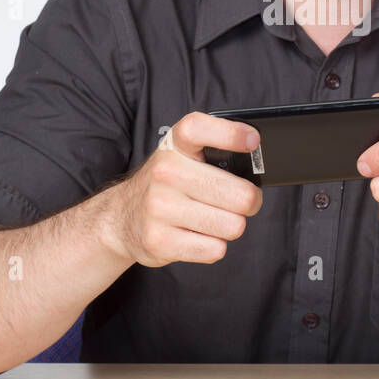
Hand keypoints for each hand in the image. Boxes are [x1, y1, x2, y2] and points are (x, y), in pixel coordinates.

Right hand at [100, 112, 263, 266]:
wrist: (121, 218)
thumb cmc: (166, 185)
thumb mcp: (182, 158)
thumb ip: (215, 153)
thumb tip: (257, 162)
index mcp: (174, 146)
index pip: (198, 128)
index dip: (230, 133)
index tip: (252, 141)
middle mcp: (164, 172)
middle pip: (241, 195)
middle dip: (250, 202)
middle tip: (240, 202)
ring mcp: (160, 208)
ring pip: (233, 226)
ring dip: (231, 226)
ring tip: (213, 219)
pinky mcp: (160, 241)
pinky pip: (215, 250)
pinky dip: (213, 246)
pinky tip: (197, 235)